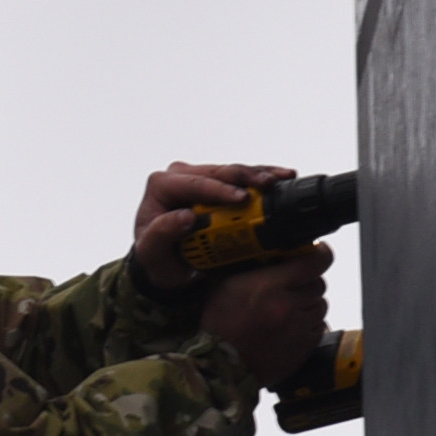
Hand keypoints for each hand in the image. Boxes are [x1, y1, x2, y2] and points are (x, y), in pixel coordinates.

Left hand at [131, 160, 290, 289]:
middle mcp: (181, 176)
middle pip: (218, 171)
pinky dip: (261, 180)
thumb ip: (162, 234)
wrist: (166, 264)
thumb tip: (185, 217)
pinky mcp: (217, 186)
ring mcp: (200, 178)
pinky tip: (281, 179)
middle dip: (247, 177)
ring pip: (233, 172)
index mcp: (162, 185)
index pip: (195, 182)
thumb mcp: (152, 252)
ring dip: (260, 174)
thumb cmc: (156, 257)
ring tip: (283, 178)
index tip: (242, 199)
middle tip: (270, 184)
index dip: (221, 189)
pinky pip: (242, 180)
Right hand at [198, 243, 334, 388]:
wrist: (218, 365)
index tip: (318, 252)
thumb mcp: (225, 284)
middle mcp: (289, 306)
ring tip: (288, 310)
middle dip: (307, 283)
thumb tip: (270, 252)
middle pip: (318, 285)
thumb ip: (251, 267)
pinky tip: (290, 327)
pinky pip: (318, 329)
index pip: (314, 263)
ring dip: (308, 305)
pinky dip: (308, 325)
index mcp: (270, 286)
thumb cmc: (217, 324)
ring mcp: (299, 329)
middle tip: (292, 286)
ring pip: (321, 307)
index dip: (320, 254)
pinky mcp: (304, 349)